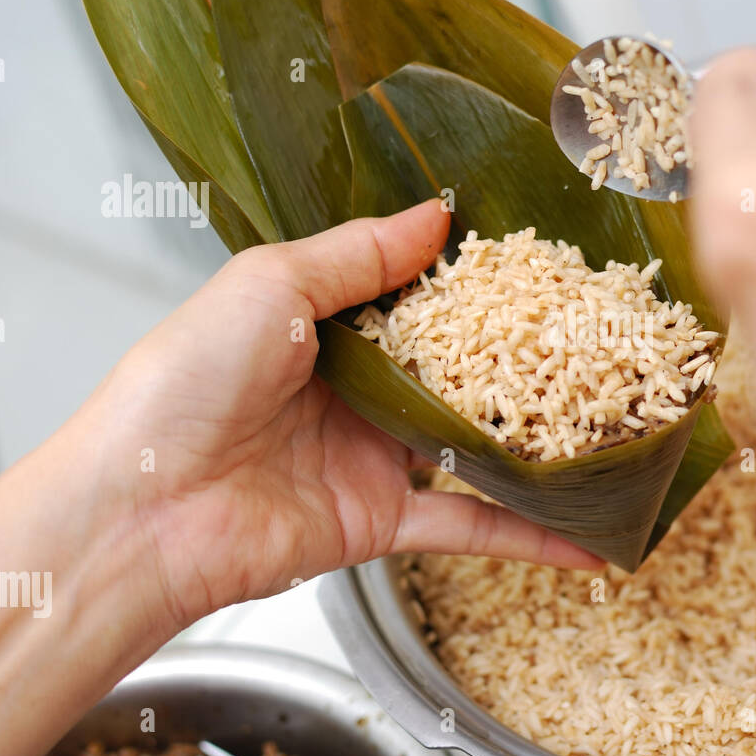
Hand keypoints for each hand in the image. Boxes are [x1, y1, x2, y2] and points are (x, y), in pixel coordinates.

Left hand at [95, 199, 599, 626]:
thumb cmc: (184, 381)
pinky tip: (588, 543)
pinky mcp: (381, 524)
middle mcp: (358, 392)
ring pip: (476, 450)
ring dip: (541, 448)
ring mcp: (374, 460)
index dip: (481, 286)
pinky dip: (528, 539)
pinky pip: (468, 529)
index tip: (549, 266)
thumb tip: (435, 212)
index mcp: (327, 327)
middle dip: (527, 364)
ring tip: (617, 434)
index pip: (424, 300)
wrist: (138, 508)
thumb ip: (359, 253)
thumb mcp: (271, 282)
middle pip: (460, 374)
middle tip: (603, 343)